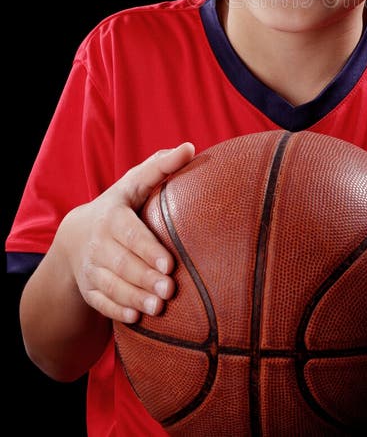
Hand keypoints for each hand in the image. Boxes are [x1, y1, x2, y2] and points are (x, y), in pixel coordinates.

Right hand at [57, 142, 195, 324]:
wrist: (77, 236)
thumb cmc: (120, 205)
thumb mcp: (135, 183)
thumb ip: (161, 167)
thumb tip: (190, 147)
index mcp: (111, 216)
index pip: (129, 235)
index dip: (148, 250)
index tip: (170, 264)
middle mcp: (97, 243)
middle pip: (121, 264)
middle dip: (145, 279)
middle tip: (170, 291)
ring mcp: (89, 268)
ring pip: (111, 286)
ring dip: (134, 298)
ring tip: (158, 307)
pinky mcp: (88, 289)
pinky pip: (100, 302)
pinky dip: (116, 311)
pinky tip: (135, 318)